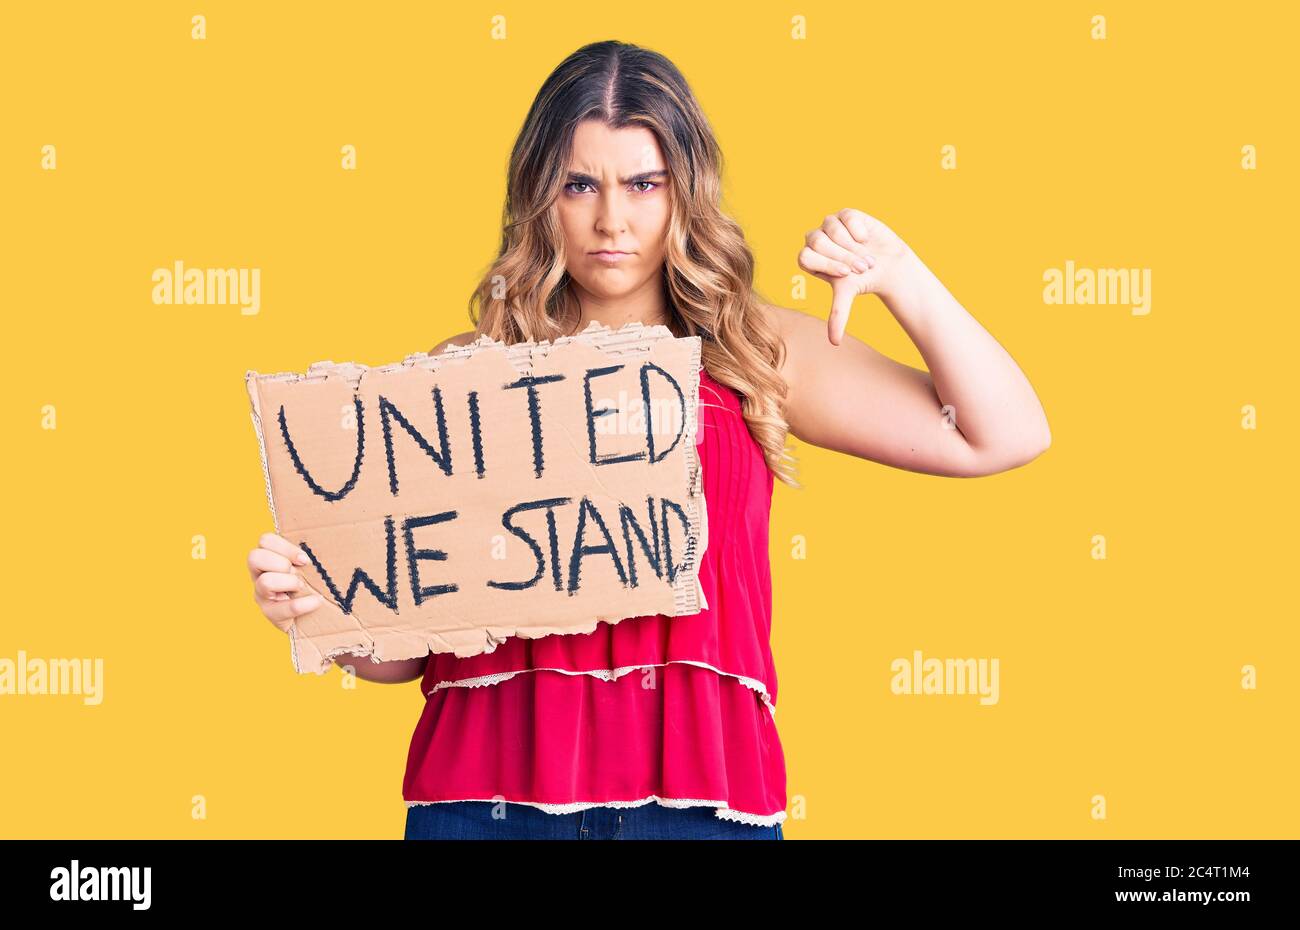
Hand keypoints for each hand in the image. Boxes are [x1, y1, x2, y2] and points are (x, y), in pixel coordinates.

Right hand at [248, 532, 322, 633]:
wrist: (313, 615)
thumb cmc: (312, 582)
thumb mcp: (309, 564)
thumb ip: (309, 552)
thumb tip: (329, 535)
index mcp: (268, 557)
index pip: (265, 541)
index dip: (285, 547)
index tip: (304, 559)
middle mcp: (259, 574)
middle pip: (254, 557)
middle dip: (281, 563)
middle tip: (299, 572)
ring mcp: (261, 595)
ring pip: (265, 582)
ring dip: (290, 582)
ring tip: (302, 587)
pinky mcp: (270, 614)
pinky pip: (282, 608)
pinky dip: (303, 604)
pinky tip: (316, 602)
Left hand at [797, 208, 914, 345]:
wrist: (887, 266)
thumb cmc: (863, 280)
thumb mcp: (848, 296)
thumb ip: (838, 315)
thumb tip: (834, 342)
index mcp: (809, 259)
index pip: (804, 257)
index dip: (826, 264)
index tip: (847, 274)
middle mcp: (816, 240)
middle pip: (817, 242)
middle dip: (843, 256)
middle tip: (862, 267)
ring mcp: (830, 225)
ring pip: (831, 228)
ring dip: (851, 245)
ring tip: (867, 257)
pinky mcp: (845, 214)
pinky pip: (846, 217)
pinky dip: (857, 229)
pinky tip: (866, 238)